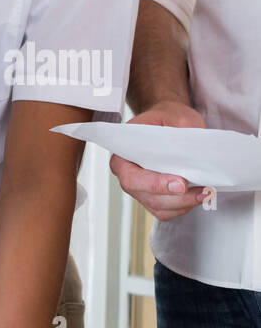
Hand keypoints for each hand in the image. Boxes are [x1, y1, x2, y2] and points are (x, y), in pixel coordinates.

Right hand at [109, 101, 208, 220]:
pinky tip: (198, 196)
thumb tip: (195, 154)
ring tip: (205, 193)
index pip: (132, 177)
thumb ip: (182, 132)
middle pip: (145, 196)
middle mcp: (127, 175)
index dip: (154, 184)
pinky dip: (183, 207)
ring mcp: (140, 189)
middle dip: (175, 198)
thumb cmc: (166, 118)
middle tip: (201, 191)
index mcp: (122, 156)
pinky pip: (166, 211)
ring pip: (158, 207)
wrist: (166, 121)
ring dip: (183, 204)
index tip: (180, 183)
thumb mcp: (175, 116)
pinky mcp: (153, 197)